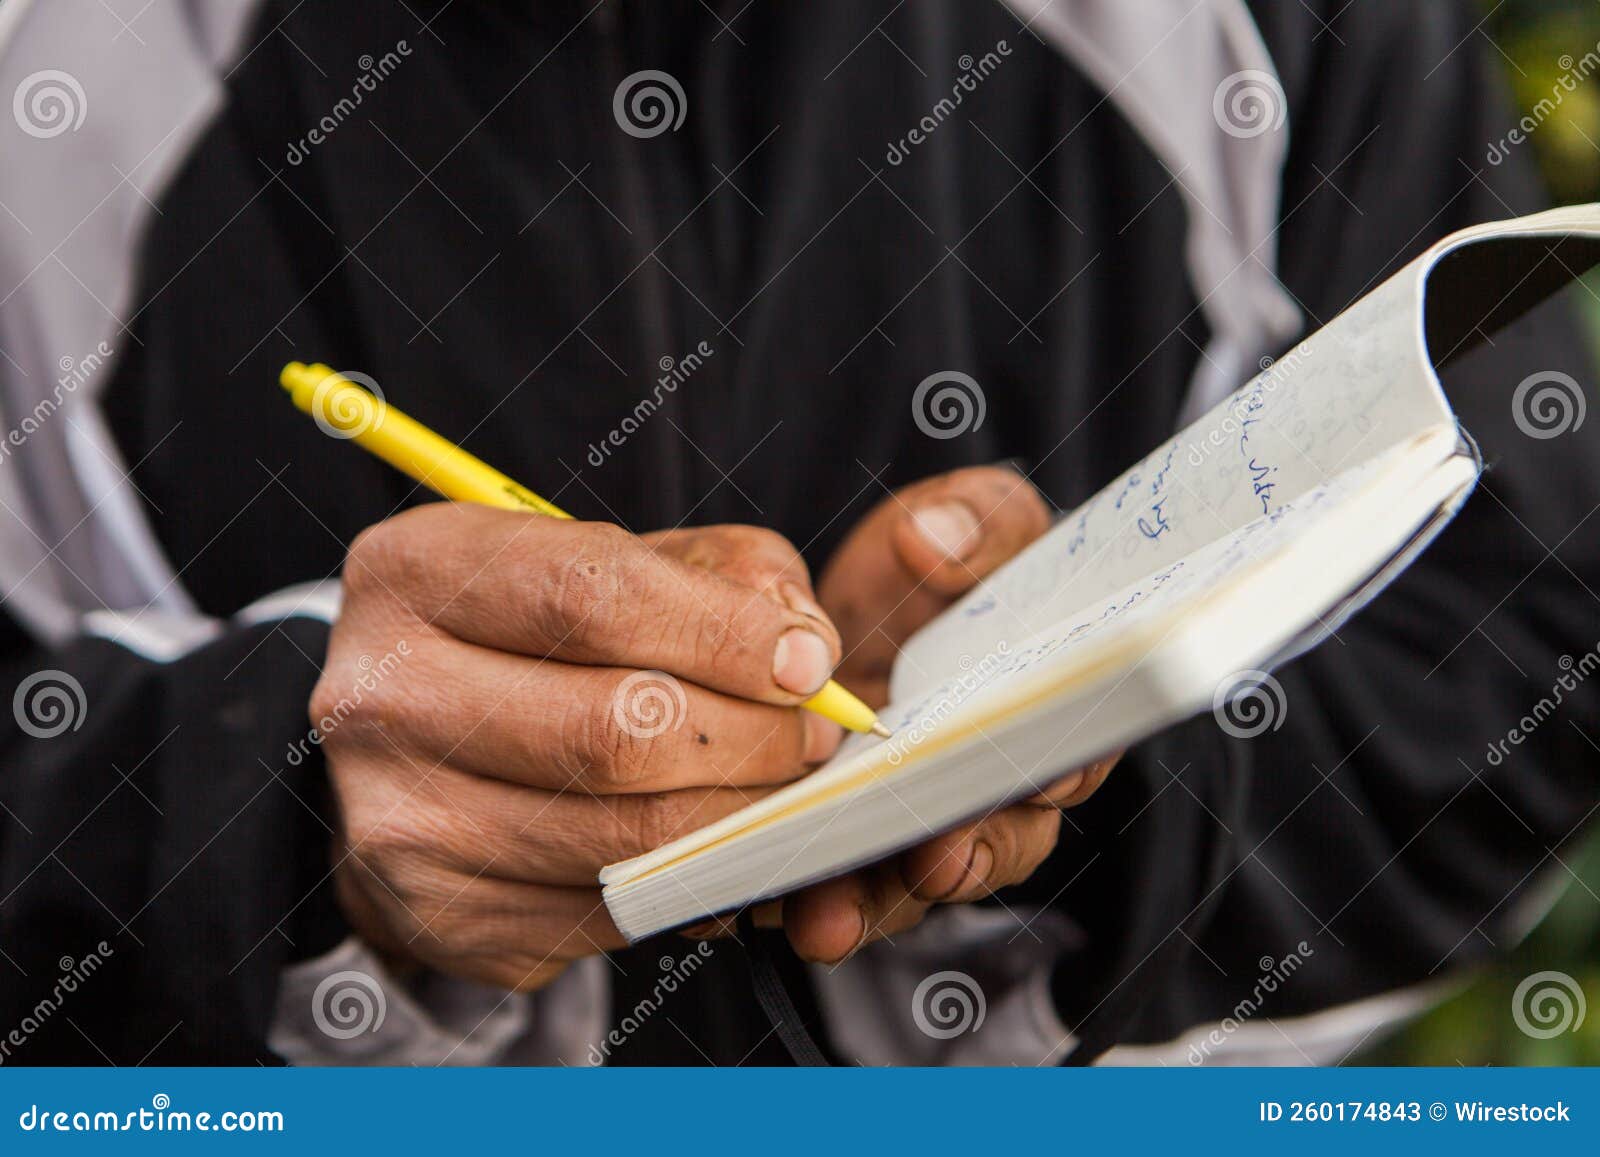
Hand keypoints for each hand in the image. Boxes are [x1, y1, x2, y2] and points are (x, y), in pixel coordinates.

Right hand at [317, 505, 846, 991]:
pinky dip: (687, 883)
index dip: (724, 632)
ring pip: (627, 838)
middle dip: (753, 737)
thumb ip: (724, 573)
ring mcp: (399, 819)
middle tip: (810, 738)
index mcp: (415, 573)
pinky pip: (611, 911)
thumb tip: (804, 650)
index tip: (805, 663)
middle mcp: (382, 696)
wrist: (415, 751)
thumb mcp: (617, 559)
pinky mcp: (442, 915)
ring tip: (777, 788)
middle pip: (618, 729)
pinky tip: (703, 842)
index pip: (592, 595)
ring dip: (739, 818)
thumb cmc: (537, 636)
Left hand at [783, 465, 1121, 962]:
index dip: (1064, 762)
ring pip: (919, 882)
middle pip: (1005, 836)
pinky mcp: (854, 852)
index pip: (1076, 746)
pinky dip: (819, 906)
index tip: (1039, 772)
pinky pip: (845, 893)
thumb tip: (934, 540)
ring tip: (837, 914)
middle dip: (974, 850)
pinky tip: (787, 911)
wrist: (824, 624)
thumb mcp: (954, 521)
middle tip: (940, 855)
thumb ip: (974, 520)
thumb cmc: (920, 571)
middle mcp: (995, 781)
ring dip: (883, 899)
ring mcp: (924, 824)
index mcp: (1044, 703)